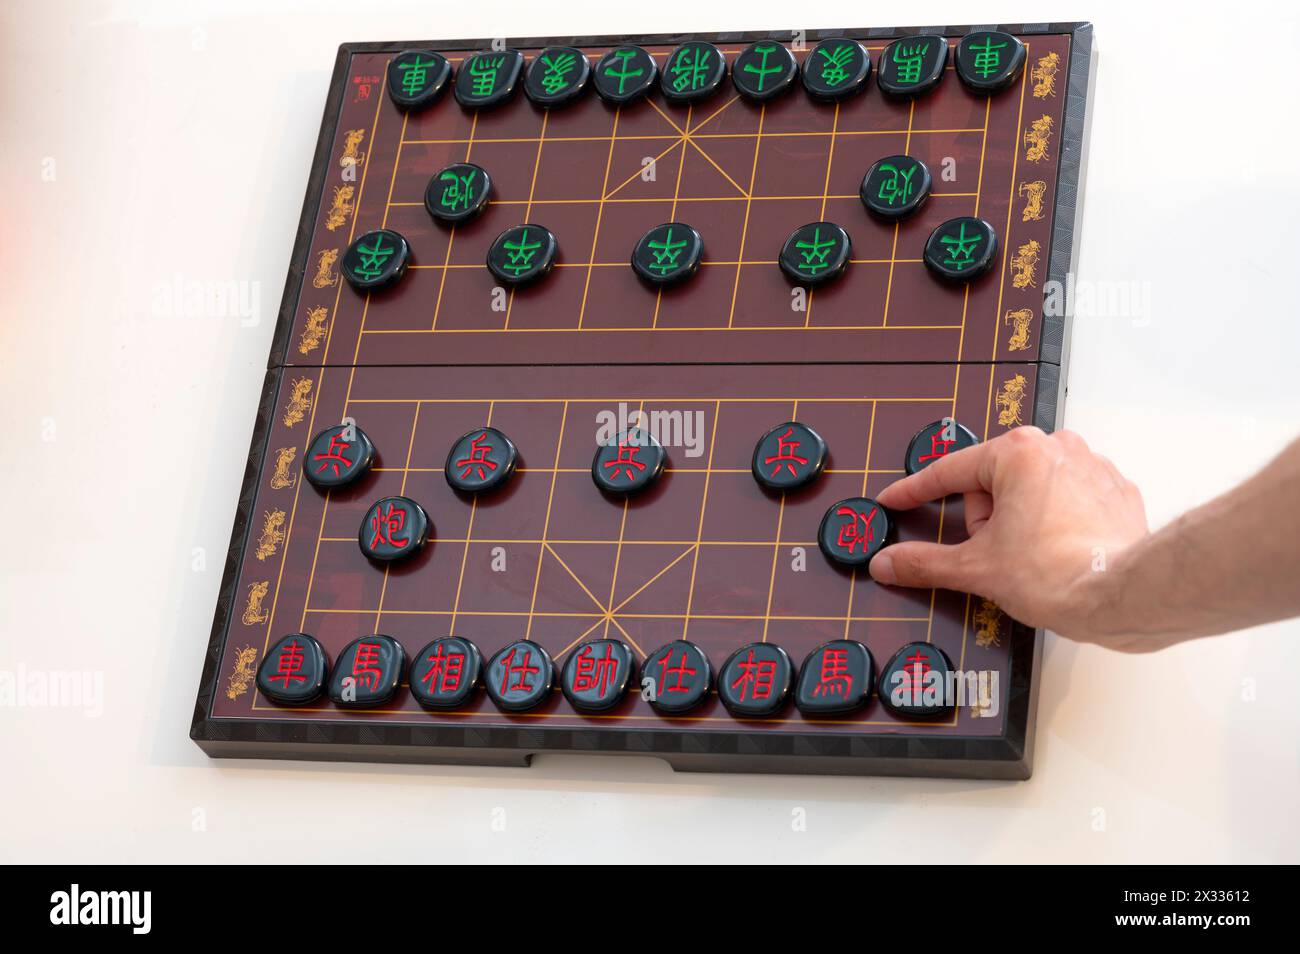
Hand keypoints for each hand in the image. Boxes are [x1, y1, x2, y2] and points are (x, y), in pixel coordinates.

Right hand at [869, 427, 1149, 646]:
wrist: (1120, 596)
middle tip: (995, 552)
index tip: (897, 500)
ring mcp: (1091, 467)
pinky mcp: (1115, 491)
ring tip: (1032, 557)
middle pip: (993, 482)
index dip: (915, 492)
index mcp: (1017, 453)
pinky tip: (1056, 552)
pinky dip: (1055, 522)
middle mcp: (1057, 448)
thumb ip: (923, 562)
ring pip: (1031, 489)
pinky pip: (1066, 499)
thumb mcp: (974, 568)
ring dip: (1020, 519)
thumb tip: (890, 563)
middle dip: (986, 518)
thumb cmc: (1058, 574)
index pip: (949, 472)